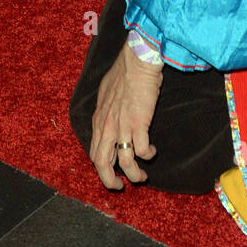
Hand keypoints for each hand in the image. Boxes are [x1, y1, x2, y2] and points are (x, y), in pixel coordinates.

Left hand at [89, 44, 162, 189]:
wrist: (137, 60)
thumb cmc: (124, 71)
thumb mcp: (106, 93)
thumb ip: (106, 110)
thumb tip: (108, 118)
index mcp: (98, 120)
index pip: (94, 152)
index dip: (101, 166)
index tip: (110, 171)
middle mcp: (107, 126)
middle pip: (102, 164)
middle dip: (110, 180)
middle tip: (119, 185)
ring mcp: (122, 126)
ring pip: (124, 162)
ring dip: (134, 174)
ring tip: (141, 176)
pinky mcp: (139, 123)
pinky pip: (142, 150)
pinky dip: (147, 155)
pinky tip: (152, 151)